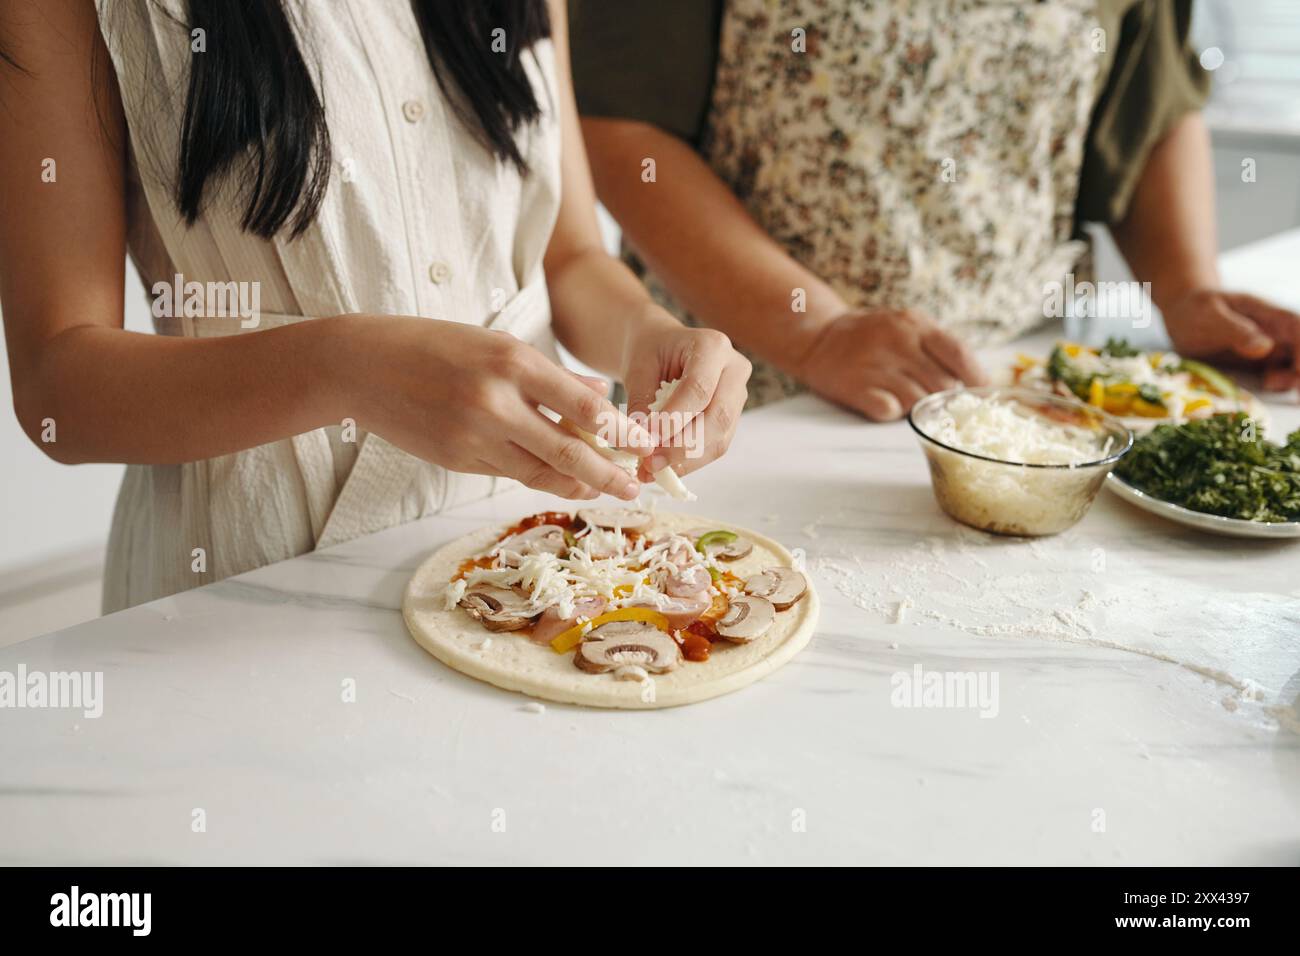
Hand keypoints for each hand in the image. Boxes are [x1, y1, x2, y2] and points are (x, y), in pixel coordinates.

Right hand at [347, 316, 652, 499]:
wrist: (362, 366)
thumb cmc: (435, 346)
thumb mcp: (496, 343)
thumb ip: (551, 376)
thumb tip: (601, 394)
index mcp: (512, 362)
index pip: (583, 406)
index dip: (620, 431)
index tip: (644, 444)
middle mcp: (496, 402)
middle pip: (568, 451)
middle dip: (608, 474)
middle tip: (635, 488)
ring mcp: (474, 436)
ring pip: (540, 472)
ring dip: (576, 485)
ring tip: (603, 489)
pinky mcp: (457, 459)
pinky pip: (509, 473)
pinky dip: (538, 477)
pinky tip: (560, 481)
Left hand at [621, 320, 750, 480]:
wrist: (662, 348)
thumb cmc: (650, 352)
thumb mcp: (639, 369)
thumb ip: (642, 403)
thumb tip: (643, 444)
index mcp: (712, 346)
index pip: (699, 389)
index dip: (674, 418)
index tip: (648, 439)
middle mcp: (734, 370)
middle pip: (718, 416)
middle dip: (684, 445)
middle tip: (652, 463)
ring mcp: (738, 395)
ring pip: (721, 437)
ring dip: (687, 460)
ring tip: (654, 470)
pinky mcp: (732, 418)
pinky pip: (716, 446)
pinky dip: (689, 461)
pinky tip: (665, 469)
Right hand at [793, 308, 986, 420]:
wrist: (817, 337)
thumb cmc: (871, 336)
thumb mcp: (906, 325)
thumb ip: (937, 346)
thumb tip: (976, 379)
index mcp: (914, 325)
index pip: (958, 353)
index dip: (976, 377)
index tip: (982, 394)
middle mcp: (897, 343)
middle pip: (942, 384)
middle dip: (944, 398)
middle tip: (935, 399)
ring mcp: (875, 366)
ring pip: (919, 402)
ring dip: (918, 407)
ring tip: (905, 397)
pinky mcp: (856, 388)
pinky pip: (889, 411)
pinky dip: (892, 412)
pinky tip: (885, 402)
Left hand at [1161, 288, 1299, 391]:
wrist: (1184, 314)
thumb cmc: (1196, 308)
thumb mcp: (1209, 314)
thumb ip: (1235, 330)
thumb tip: (1265, 347)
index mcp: (1267, 313)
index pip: (1297, 326)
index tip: (1299, 368)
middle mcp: (1275, 331)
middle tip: (1291, 389)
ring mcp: (1270, 348)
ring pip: (1294, 366)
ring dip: (1293, 380)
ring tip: (1269, 384)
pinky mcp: (1260, 363)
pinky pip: (1280, 375)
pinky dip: (1281, 384)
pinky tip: (1266, 385)